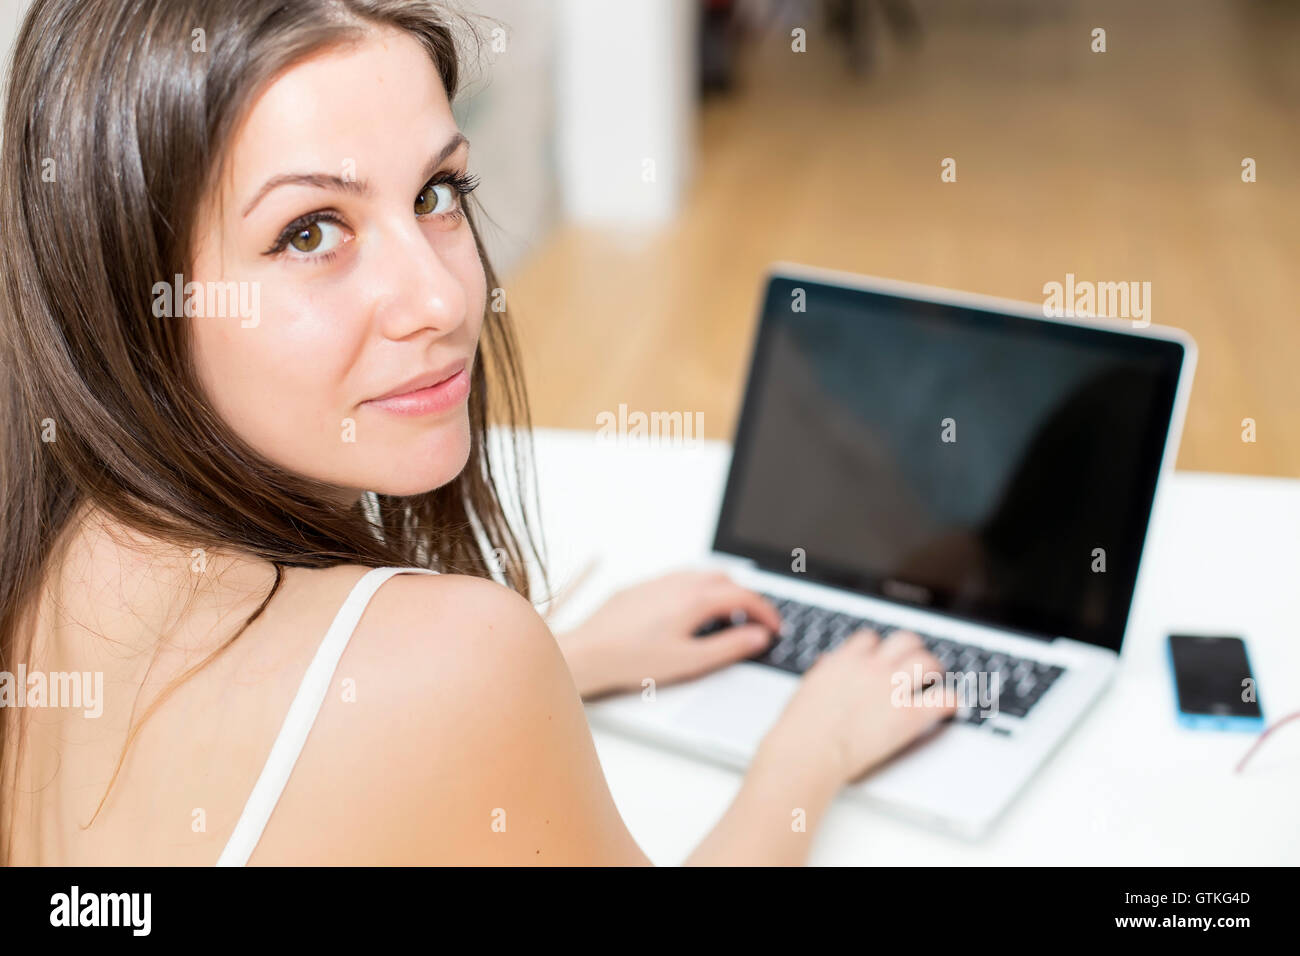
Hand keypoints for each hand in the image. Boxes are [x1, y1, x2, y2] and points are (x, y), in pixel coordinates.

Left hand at [557, 569, 781, 698]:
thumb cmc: (633, 660)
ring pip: (700, 575)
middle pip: (725, 579)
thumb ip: (729, 647)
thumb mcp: (690, 661)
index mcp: (695, 600)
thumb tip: (758, 637)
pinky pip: (677, 578)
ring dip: (720, 590)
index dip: (766, 611)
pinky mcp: (640, 587)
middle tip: (753, 622)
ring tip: (724, 617)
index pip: (744, 596)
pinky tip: (687, 612)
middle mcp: (678, 583)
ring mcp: (657, 582)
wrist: (588, 652)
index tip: (775, 627)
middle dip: (746, 597)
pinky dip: (695, 589)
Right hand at [759, 629, 957, 786]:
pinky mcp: (908, 714)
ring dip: (934, 670)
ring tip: (937, 681)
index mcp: (845, 661)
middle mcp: (871, 667)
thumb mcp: (807, 688)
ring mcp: (892, 688)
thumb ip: (823, 672)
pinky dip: (950, 701)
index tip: (883, 657)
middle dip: (913, 650)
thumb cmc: (801, 727)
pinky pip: (943, 698)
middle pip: (904, 641)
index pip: (870, 639)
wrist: (808, 749)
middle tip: (917, 664)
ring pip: (928, 661)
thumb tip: (826, 664)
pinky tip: (950, 708)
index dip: (879, 648)